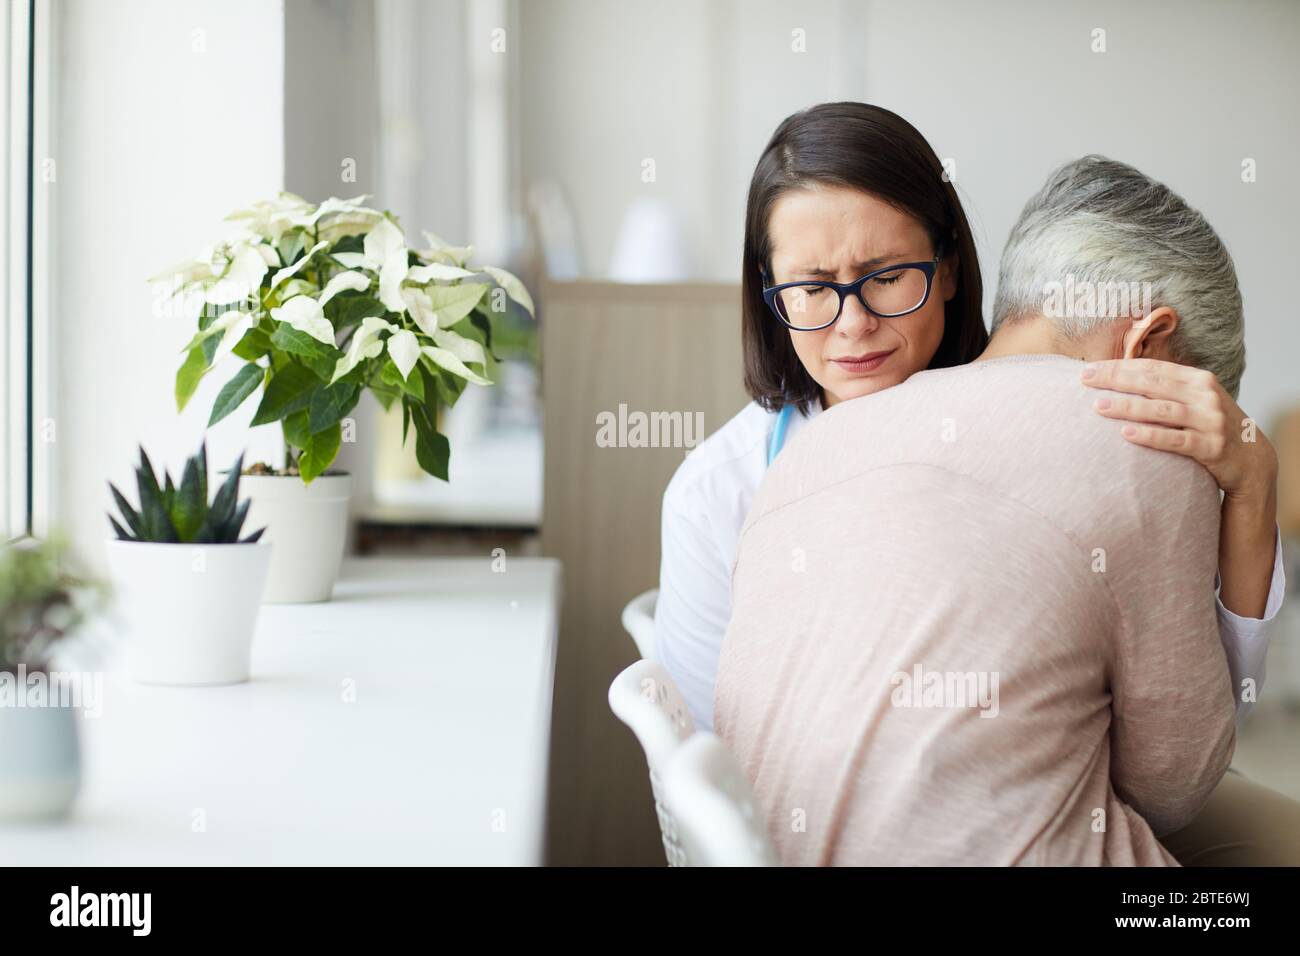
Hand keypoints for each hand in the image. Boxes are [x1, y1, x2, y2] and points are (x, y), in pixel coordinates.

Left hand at [1082, 358, 1277, 501]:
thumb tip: (1119, 378)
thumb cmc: (1210, 426)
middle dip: (1117, 379)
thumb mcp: (1195, 400)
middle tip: (1085, 380)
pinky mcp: (1211, 447)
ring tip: (1099, 406)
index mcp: (1198, 379)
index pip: (1153, 368)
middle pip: (1154, 383)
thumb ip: (1166, 389)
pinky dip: (1150, 436)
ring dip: (1128, 407)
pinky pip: (1175, 441)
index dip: (1120, 366)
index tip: (1089, 368)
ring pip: (1162, 410)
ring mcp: (1209, 421)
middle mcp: (1205, 396)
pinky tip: (1125, 434)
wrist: (1252, 459)